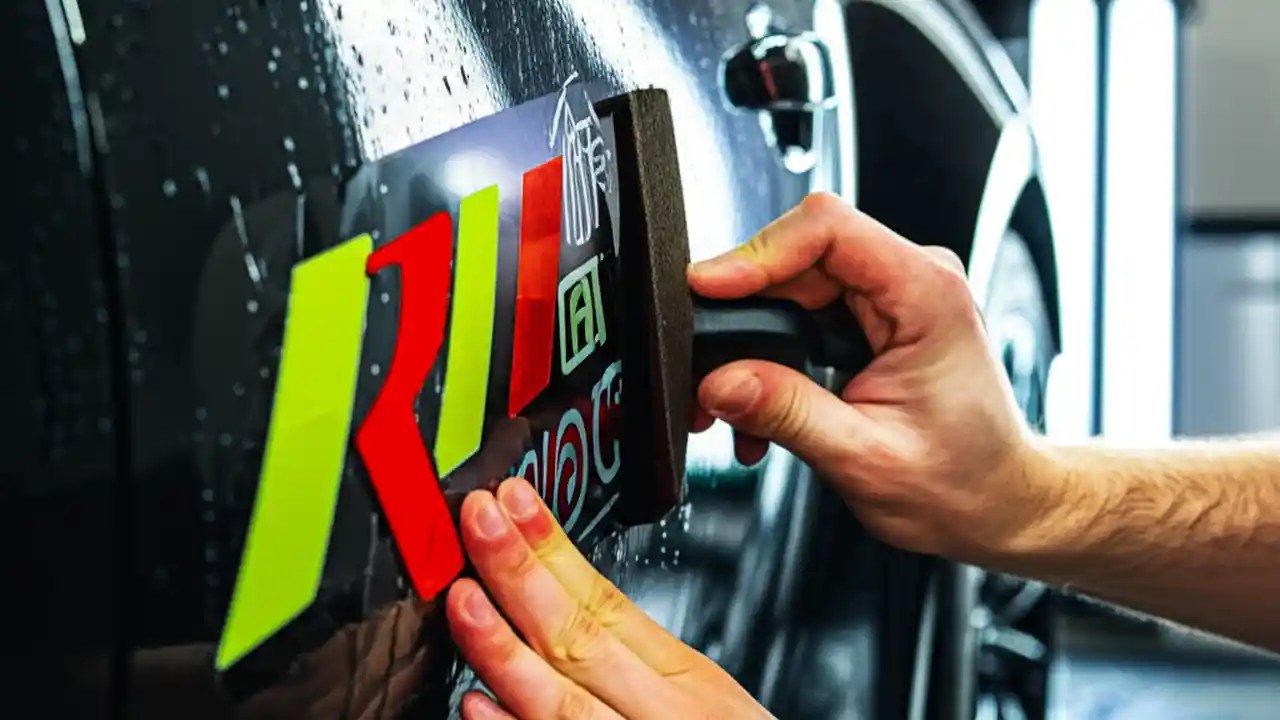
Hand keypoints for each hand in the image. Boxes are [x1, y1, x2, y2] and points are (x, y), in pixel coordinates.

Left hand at [446, 477, 771, 719]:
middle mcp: (665, 718)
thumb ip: (627, 662)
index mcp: (685, 683)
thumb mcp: (700, 703)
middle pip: (582, 638)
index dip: (554, 549)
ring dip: (507, 649)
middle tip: (479, 521)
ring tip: (464, 599)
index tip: (514, 503)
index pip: (608, 601)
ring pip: (566, 704)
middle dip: (523, 573)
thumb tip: (549, 610)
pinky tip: (476, 706)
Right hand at [688, 193, 1053, 562]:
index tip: (710, 289)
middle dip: (741, 310)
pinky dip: (770, 356)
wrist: (997, 505)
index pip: (827, 228)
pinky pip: (802, 313)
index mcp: (927, 294)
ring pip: (792, 286)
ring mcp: (892, 298)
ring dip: (751, 341)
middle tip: (704, 368)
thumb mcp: (864, 457)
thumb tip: (719, 384)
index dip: (758, 253)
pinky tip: (758, 406)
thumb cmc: (963, 484)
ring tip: (728, 403)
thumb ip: (786, 413)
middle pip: (798, 257)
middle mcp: (912, 281)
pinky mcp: (872, 320)